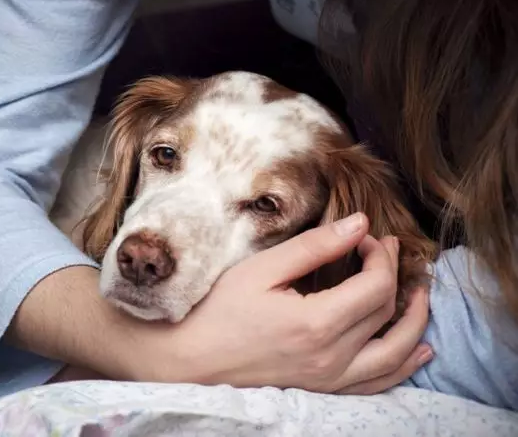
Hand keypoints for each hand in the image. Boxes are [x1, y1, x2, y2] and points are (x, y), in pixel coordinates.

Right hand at [155, 213, 431, 394]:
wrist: (190, 359)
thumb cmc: (218, 310)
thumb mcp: (262, 269)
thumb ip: (314, 247)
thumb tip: (358, 223)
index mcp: (317, 323)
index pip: (376, 286)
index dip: (381, 256)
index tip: (367, 237)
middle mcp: (331, 356)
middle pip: (386, 314)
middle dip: (395, 277)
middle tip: (387, 251)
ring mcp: (329, 378)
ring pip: (394, 354)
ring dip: (414, 323)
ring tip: (420, 298)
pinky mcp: (322, 388)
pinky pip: (377, 382)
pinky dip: (403, 366)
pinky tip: (417, 353)